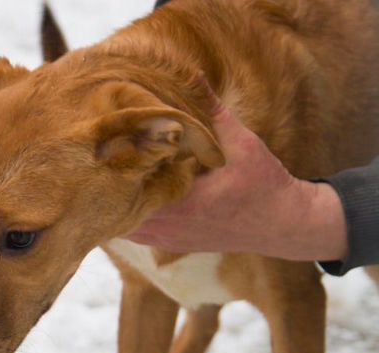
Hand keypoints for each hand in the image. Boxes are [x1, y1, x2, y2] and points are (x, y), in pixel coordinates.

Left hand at [127, 84, 347, 262]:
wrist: (282, 224)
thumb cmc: (264, 183)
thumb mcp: (242, 143)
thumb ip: (214, 112)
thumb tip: (195, 75)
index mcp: (184, 202)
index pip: (134, 187)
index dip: (118, 167)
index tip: (110, 147)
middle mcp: (171, 226)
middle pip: (122, 208)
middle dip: (112, 185)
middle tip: (102, 161)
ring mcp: (169, 240)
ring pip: (124, 225)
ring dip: (118, 203)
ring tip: (110, 177)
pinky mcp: (172, 246)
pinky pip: (138, 235)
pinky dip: (128, 217)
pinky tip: (126, 197)